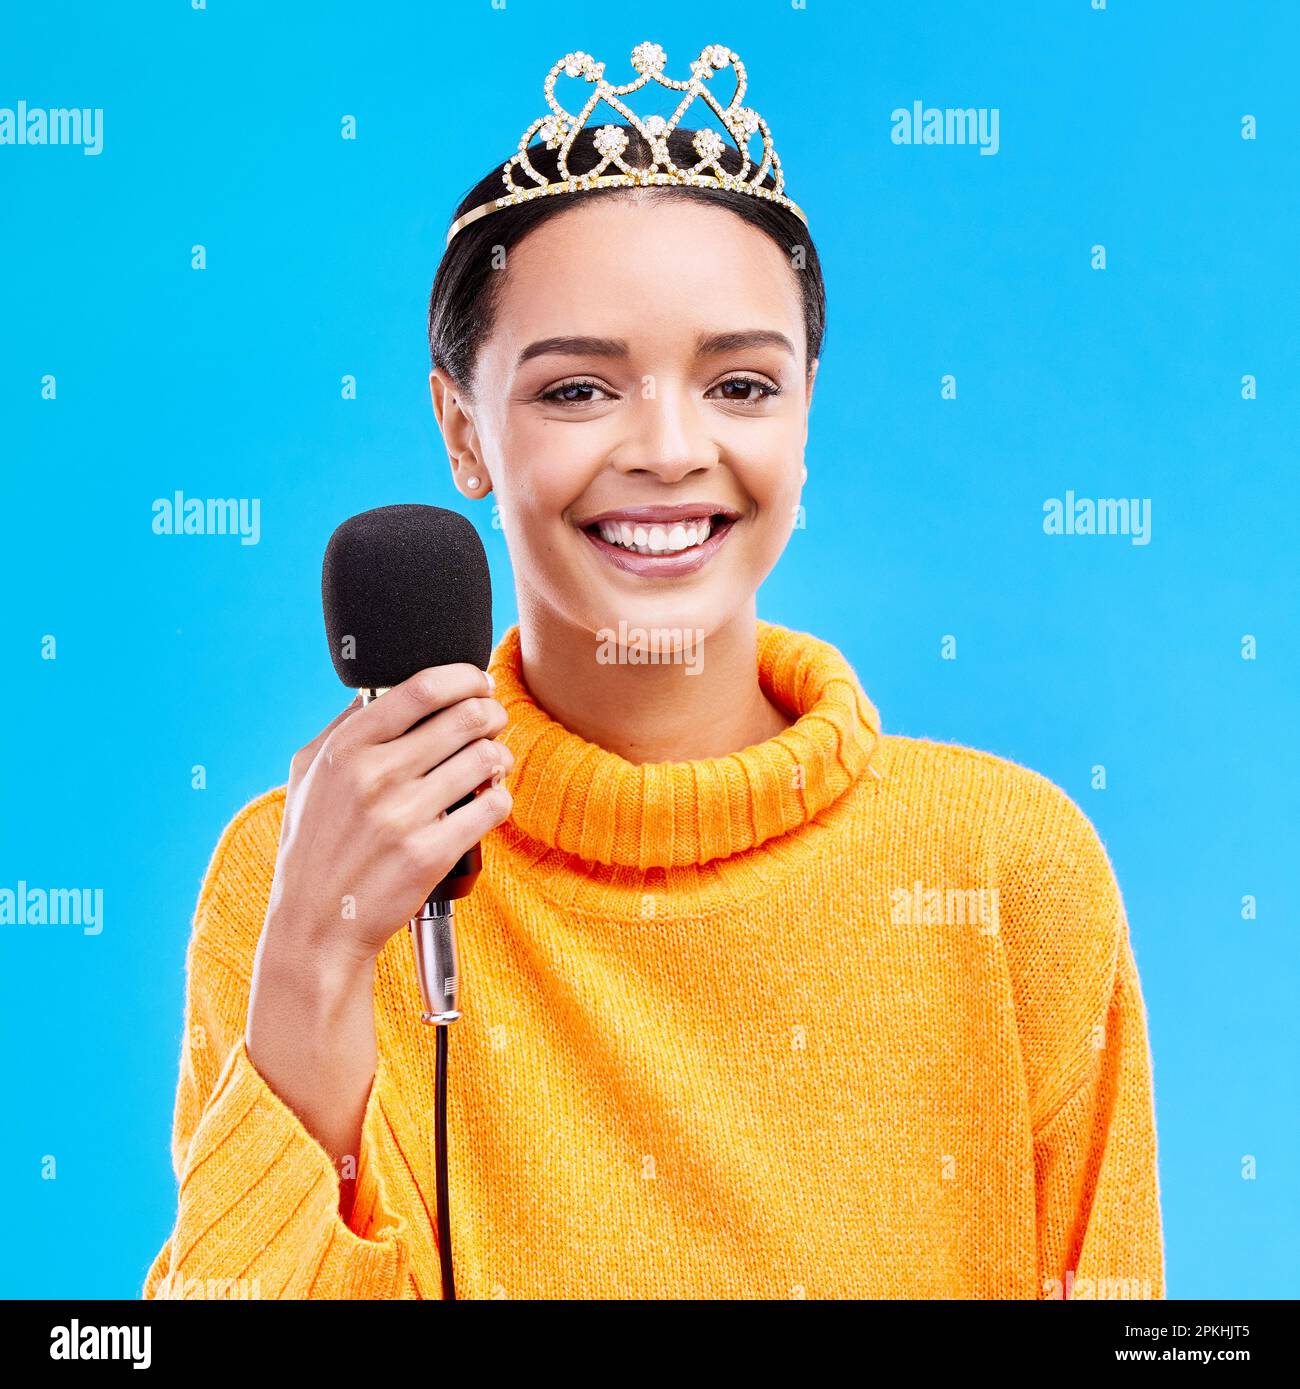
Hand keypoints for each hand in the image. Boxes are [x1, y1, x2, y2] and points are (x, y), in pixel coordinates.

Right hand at [264, 662, 512, 966]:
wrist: (316, 926)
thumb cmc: (313, 847)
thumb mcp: (308, 776)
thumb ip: (342, 728)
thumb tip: (380, 687)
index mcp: (345, 749)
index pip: (421, 688)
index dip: (464, 677)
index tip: (477, 681)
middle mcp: (374, 776)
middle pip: (465, 717)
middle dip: (492, 713)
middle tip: (494, 721)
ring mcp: (403, 816)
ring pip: (486, 759)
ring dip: (500, 756)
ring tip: (494, 763)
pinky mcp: (430, 853)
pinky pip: (492, 806)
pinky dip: (500, 798)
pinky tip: (487, 801)